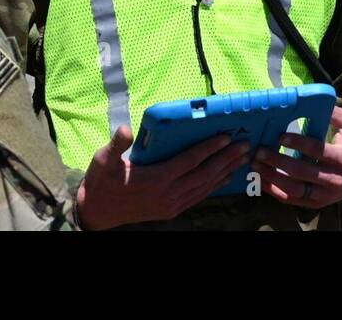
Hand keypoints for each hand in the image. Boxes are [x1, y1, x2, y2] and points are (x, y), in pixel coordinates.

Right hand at [75, 125, 251, 229]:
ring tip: (241, 159)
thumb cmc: (101, 182)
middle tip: (245, 145)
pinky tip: (224, 179)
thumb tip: (125, 129)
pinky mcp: (170, 211)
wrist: (97, 212)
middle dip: (226, 159)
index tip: (226, 136)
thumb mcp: (102, 160)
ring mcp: (171, 204)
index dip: (209, 148)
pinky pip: (198, 198)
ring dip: (224, 172)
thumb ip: (116, 145)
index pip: (190, 160)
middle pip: (204, 174)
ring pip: (204, 187)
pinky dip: (213, 187)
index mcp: (156, 178)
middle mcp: (168, 193)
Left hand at [249, 107, 341, 209]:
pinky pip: (292, 200)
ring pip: (294, 189)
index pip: (319, 151)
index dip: (298, 144)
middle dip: (278, 161)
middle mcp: (335, 179)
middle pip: (302, 172)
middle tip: (260, 150)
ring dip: (272, 177)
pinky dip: (274, 191)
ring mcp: (325, 194)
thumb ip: (333, 113)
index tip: (280, 136)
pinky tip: (261, 179)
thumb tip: (312, 98)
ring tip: (256, 164)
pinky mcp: (316, 203)